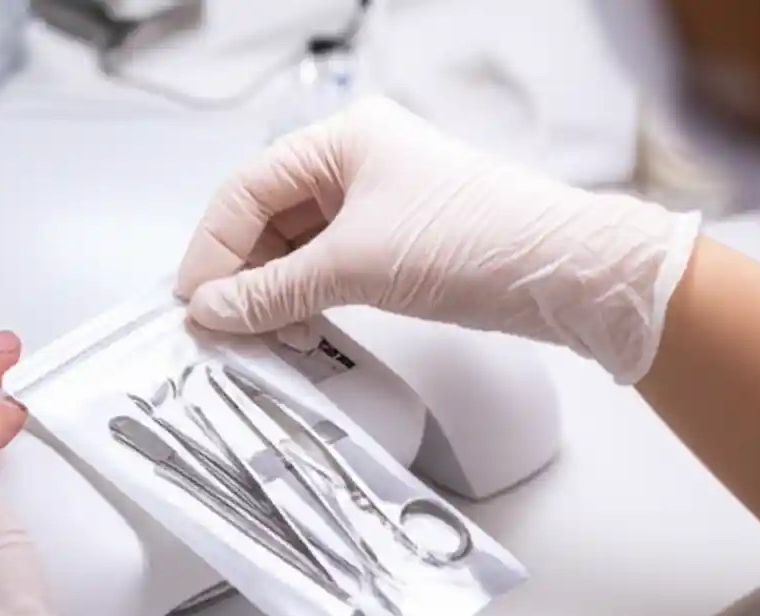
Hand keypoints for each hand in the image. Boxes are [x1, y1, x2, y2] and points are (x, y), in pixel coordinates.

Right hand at [175, 97, 700, 382]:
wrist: (566, 273)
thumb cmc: (480, 239)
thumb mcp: (355, 265)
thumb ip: (273, 290)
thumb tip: (213, 308)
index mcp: (343, 139)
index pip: (248, 190)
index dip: (212, 248)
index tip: (193, 300)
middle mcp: (357, 163)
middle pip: (269, 218)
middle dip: (242, 274)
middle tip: (221, 323)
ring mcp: (378, 203)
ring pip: (297, 246)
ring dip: (273, 292)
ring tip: (262, 333)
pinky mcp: (397, 242)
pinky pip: (329, 266)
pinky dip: (306, 297)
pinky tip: (296, 326)